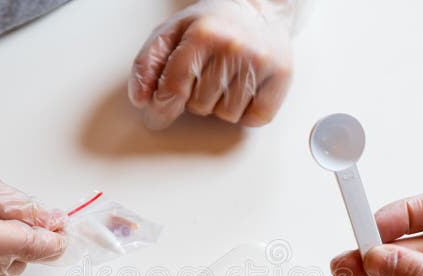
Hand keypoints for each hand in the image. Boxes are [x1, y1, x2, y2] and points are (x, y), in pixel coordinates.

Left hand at [129, 0, 295, 128]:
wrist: (258, 10)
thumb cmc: (213, 25)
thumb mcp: (172, 33)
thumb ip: (147, 64)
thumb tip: (140, 99)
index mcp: (203, 34)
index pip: (174, 88)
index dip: (162, 108)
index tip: (157, 116)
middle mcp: (233, 47)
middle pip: (200, 106)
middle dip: (197, 98)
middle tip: (207, 76)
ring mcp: (260, 62)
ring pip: (227, 116)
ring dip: (221, 106)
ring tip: (226, 80)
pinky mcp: (282, 76)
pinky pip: (255, 118)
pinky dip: (247, 113)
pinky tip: (245, 89)